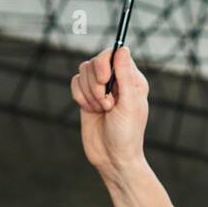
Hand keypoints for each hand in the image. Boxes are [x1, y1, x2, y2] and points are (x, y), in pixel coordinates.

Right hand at [69, 45, 149, 177]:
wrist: (112, 158)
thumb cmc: (126, 134)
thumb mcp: (129, 104)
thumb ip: (124, 75)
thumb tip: (123, 48)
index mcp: (132, 80)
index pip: (114, 54)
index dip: (104, 63)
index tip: (104, 80)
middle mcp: (116, 81)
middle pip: (95, 62)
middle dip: (96, 84)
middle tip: (106, 104)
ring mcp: (100, 89)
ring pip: (83, 72)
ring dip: (89, 93)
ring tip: (102, 110)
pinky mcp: (86, 97)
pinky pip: (75, 83)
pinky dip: (80, 97)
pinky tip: (91, 111)